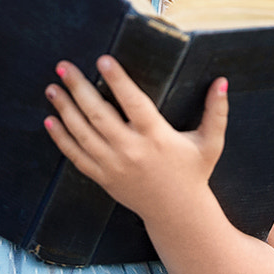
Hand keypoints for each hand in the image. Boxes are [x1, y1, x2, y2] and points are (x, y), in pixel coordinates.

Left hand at [44, 55, 228, 224]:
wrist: (177, 214)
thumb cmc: (193, 173)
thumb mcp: (211, 143)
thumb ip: (217, 111)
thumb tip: (222, 81)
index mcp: (157, 137)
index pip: (133, 103)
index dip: (118, 80)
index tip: (103, 59)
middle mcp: (131, 150)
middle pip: (99, 114)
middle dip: (79, 88)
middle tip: (64, 66)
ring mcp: (114, 165)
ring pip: (82, 133)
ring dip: (64, 109)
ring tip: (52, 88)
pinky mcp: (103, 178)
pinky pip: (76, 156)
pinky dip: (61, 138)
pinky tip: (50, 120)